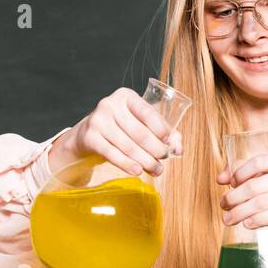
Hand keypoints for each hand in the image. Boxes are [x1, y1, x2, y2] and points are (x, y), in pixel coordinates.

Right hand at [48, 87, 182, 177]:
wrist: (88, 135)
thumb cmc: (121, 128)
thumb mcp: (140, 123)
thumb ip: (164, 133)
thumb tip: (178, 148)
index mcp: (126, 96)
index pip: (148, 112)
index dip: (161, 129)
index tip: (169, 142)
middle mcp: (110, 104)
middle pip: (139, 132)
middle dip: (156, 149)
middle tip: (164, 159)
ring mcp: (98, 120)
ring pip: (128, 146)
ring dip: (145, 161)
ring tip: (157, 170)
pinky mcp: (90, 137)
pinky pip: (112, 154)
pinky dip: (127, 164)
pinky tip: (138, 171)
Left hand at [218, 151, 267, 246]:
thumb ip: (246, 172)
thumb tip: (220, 178)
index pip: (258, 161)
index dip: (239, 173)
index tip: (229, 183)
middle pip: (256, 186)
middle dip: (234, 197)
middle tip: (223, 205)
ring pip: (262, 203)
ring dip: (241, 212)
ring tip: (228, 219)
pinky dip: (258, 221)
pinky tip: (246, 224)